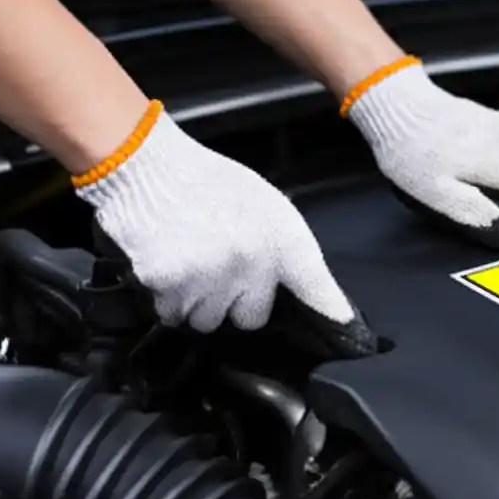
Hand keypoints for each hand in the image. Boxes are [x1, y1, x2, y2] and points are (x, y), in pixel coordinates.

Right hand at [74, 101, 371, 351]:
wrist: (150, 167)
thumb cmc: (208, 184)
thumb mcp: (265, 206)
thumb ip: (285, 249)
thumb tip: (300, 289)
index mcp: (279, 238)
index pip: (314, 286)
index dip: (331, 311)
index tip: (348, 331)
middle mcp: (250, 263)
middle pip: (249, 318)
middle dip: (233, 302)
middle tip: (218, 269)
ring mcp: (208, 276)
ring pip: (207, 321)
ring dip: (197, 303)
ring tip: (191, 262)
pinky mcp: (168, 283)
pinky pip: (171, 312)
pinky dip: (166, 297)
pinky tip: (168, 262)